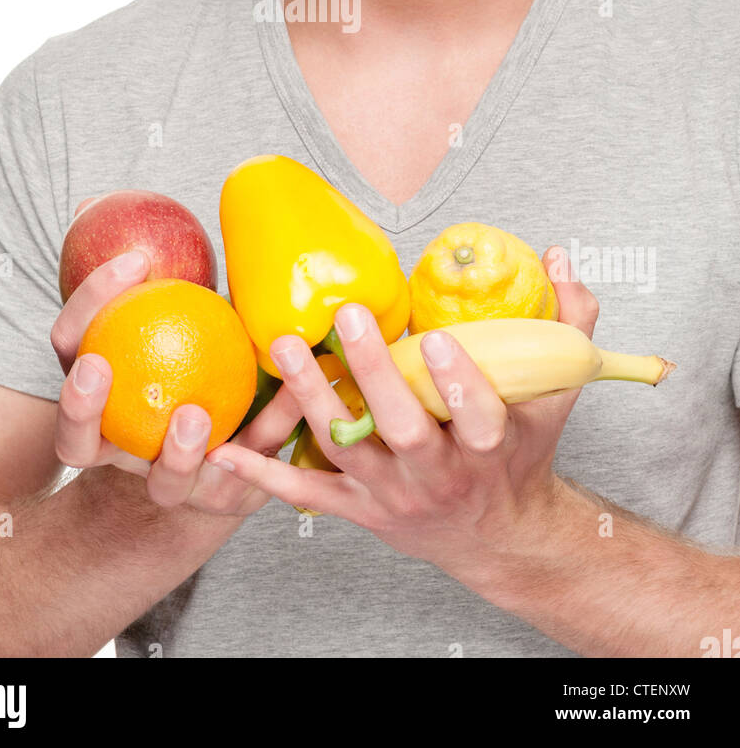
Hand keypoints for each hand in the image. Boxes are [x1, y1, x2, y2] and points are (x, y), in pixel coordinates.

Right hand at [50, 198, 302, 516]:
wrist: (218, 455)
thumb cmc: (182, 358)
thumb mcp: (157, 314)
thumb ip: (133, 272)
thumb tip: (95, 202)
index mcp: (96, 394)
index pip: (69, 348)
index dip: (88, 306)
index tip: (132, 260)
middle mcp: (120, 449)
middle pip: (78, 441)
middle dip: (80, 408)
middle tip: (99, 365)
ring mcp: (169, 481)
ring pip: (161, 480)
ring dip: (174, 451)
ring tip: (197, 414)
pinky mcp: (225, 495)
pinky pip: (250, 467)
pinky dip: (275, 428)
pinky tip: (298, 393)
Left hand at [205, 246, 597, 586]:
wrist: (501, 538)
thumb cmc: (523, 454)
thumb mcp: (558, 395)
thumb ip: (567, 324)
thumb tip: (561, 255)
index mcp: (488, 449)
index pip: (478, 419)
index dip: (459, 384)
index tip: (437, 339)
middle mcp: (438, 475)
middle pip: (403, 429)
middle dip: (373, 375)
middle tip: (345, 318)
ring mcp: (394, 495)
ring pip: (347, 449)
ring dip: (311, 400)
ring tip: (285, 347)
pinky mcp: (359, 509)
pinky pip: (307, 493)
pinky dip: (264, 474)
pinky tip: (225, 450)